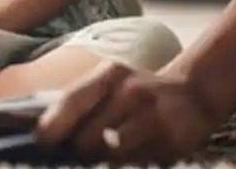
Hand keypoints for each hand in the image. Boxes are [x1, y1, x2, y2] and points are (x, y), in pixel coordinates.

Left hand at [35, 62, 224, 164]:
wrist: (194, 93)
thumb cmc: (137, 93)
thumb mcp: (110, 84)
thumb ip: (79, 102)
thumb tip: (41, 130)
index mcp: (112, 75)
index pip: (73, 100)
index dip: (52, 126)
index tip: (41, 142)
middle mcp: (133, 93)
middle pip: (88, 137)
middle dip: (78, 152)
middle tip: (79, 153)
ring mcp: (155, 119)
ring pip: (111, 156)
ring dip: (103, 161)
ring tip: (105, 154)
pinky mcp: (173, 145)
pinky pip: (136, 165)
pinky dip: (127, 165)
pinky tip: (131, 156)